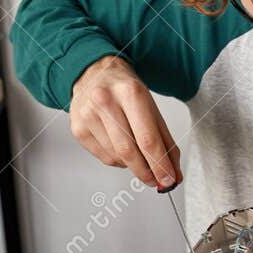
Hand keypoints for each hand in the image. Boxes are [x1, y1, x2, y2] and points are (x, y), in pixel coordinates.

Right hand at [70, 55, 180, 189]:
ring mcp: (88, 115)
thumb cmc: (125, 90)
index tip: (168, 180)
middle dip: (146, 172)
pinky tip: (121, 148)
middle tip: (156, 180)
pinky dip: (118, 160)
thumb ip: (165, 142)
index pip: (148, 139)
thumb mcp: (151, 107)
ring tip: (138, 156)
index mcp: (130, 92)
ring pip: (117, 157)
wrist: (95, 73)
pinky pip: (104, 158)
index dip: (160, 164)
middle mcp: (105, 101)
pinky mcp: (78, 128)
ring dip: (132, 165)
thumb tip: (173, 173)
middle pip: (129, 151)